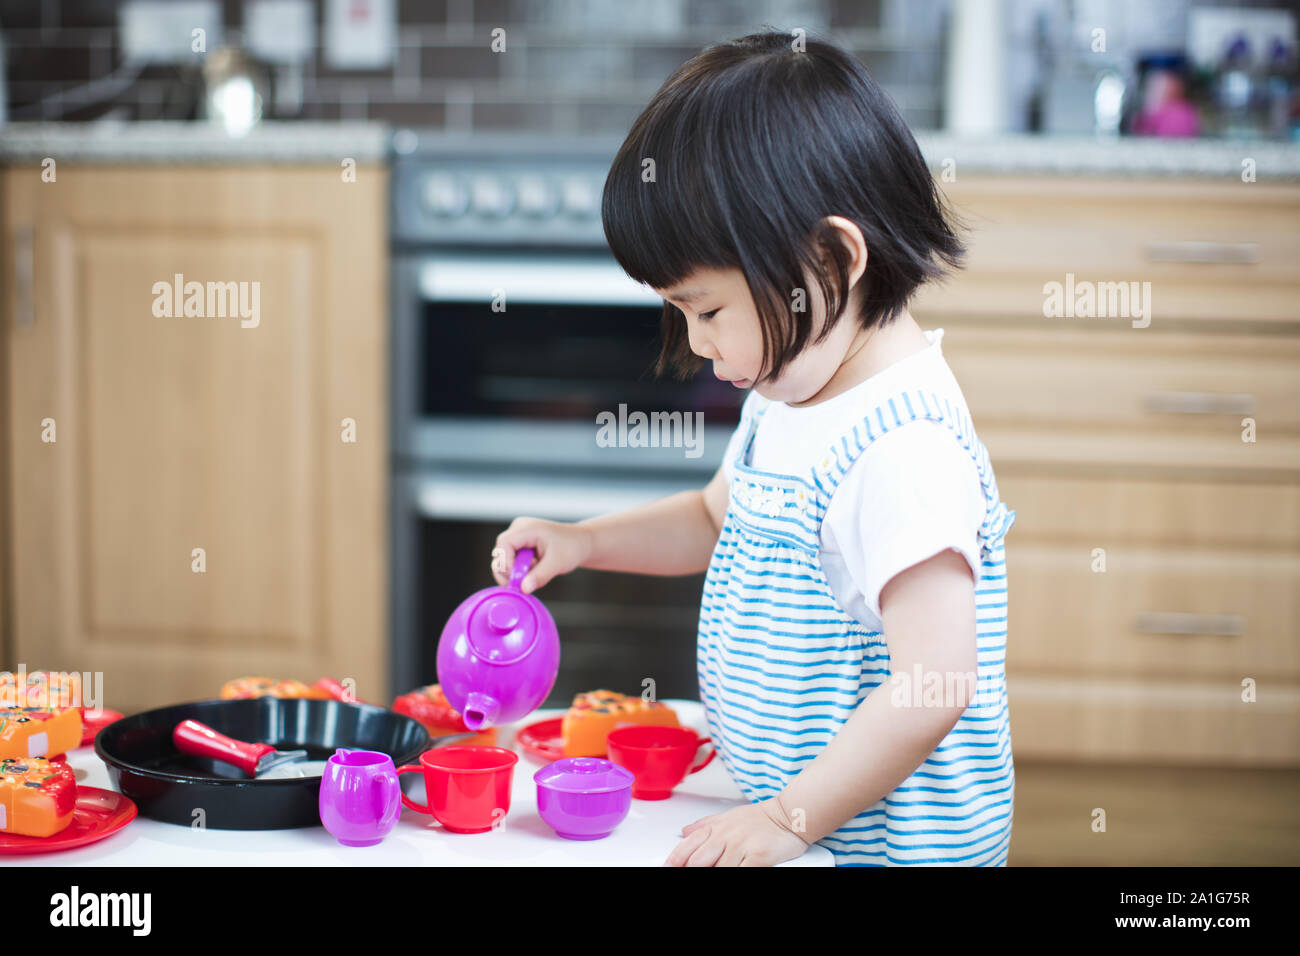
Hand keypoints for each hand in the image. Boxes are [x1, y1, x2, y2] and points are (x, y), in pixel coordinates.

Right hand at [491, 517, 592, 592]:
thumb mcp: (558, 563)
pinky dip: (519, 571)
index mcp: (526, 528)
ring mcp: (517, 537)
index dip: (507, 563)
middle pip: (500, 553)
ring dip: (516, 572)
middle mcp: (518, 529)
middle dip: (510, 571)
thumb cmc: (571, 547)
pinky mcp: (519, 546)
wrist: (580, 543)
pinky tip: (534, 569)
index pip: (504, 544)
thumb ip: (540, 575)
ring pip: (503, 560)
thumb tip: (523, 589)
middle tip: (526, 580)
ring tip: (535, 570)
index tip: (519, 577)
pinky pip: (510, 562)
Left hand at [664, 796, 810, 866]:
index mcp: (715, 827)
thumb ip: (704, 825)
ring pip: (719, 869)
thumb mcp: (727, 816)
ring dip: (715, 873)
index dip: (674, 861)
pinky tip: (733, 873)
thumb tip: (683, 831)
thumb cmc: (759, 818)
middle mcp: (726, 836)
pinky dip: (736, 875)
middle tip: (685, 875)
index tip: (667, 868)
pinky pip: (742, 872)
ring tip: (716, 871)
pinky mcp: (758, 856)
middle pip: (698, 861)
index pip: (687, 846)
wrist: (788, 815)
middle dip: (691, 871)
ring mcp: (742, 846)